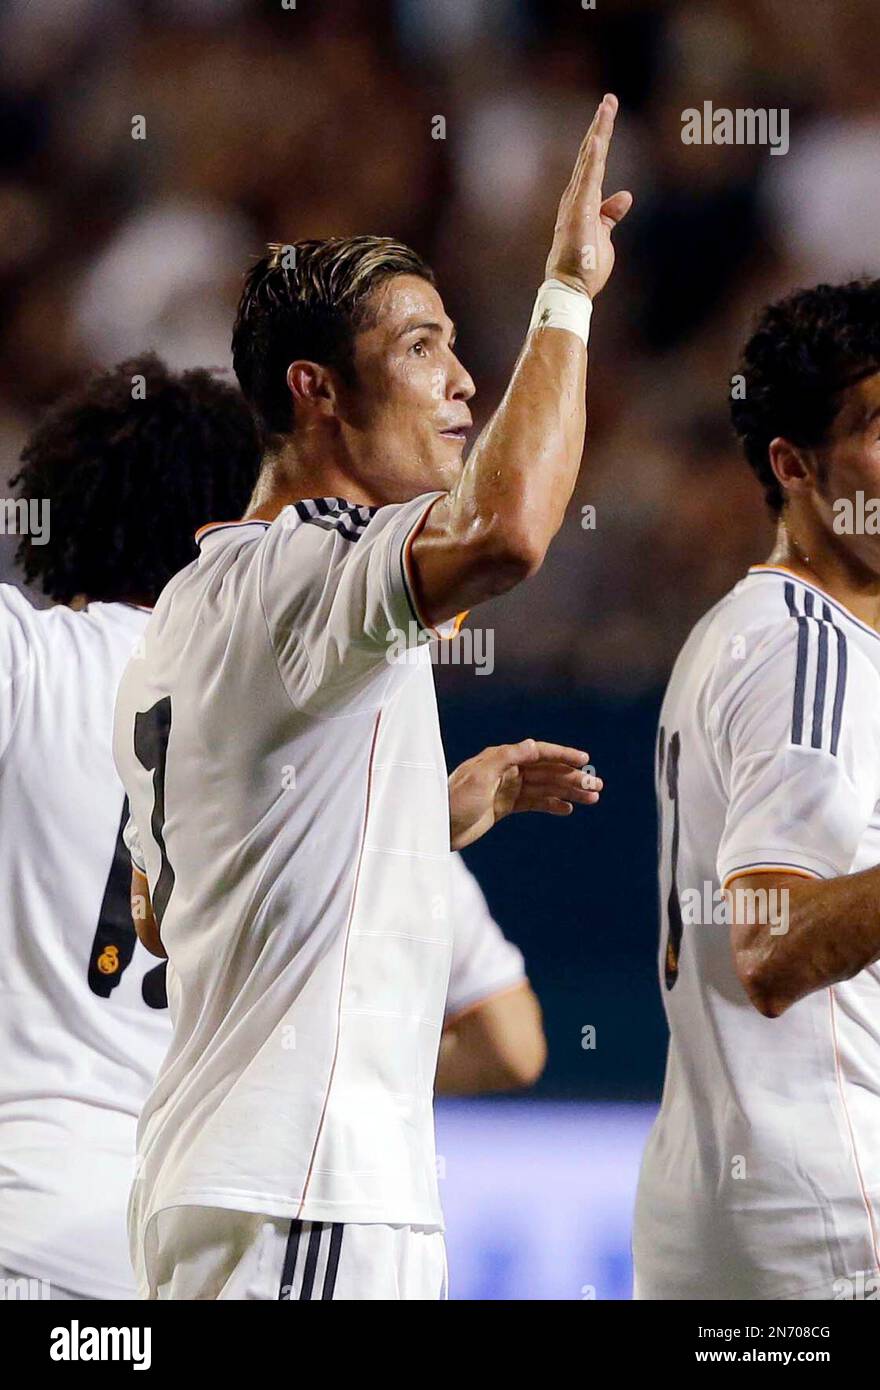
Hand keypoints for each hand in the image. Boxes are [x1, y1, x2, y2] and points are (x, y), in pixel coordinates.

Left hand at [448, 738, 602, 850]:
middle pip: (546, 770)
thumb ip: (507, 758)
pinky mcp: (503, 807)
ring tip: (591, 799)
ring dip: (568, 791)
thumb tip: (533, 744)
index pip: (539, 752)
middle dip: (572, 777)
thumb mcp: (479, 776)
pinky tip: (568, 809)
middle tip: (597, 786)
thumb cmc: (453, 799)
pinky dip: (551, 804)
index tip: (585, 761)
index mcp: (501, 757)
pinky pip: (534, 803)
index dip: (563, 755)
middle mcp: (506, 770)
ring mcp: (506, 788)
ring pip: (544, 787)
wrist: (435, 827)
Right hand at [545, 92, 632, 299]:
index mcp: (583, 201)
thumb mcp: (603, 233)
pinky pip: (588, 179)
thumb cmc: (584, 265)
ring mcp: (576, 202)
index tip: (608, 114)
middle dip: (600, 126)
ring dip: (598, 133)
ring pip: (589, 160)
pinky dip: (593, 159)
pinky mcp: (579, 212)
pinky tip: (598, 139)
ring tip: (606, 107)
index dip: (601, 138)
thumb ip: (611, 213)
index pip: (593, 163)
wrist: (572, 288)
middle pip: (590, 154)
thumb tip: (625, 195)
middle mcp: (576, 196)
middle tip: (609, 99)